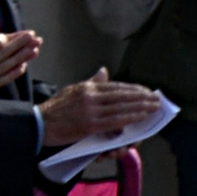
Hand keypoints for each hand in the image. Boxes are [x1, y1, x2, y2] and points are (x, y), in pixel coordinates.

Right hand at [0, 28, 42, 97]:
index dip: (6, 39)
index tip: (15, 35)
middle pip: (4, 53)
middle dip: (21, 44)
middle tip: (33, 36)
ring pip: (7, 66)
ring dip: (23, 57)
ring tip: (35, 48)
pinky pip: (3, 80)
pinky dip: (14, 72)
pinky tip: (24, 65)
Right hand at [37, 71, 161, 148]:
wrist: (38, 124)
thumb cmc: (55, 109)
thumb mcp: (73, 90)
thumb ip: (91, 82)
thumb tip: (104, 71)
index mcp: (87, 87)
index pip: (116, 86)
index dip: (133, 89)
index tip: (146, 91)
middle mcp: (90, 96)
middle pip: (122, 95)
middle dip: (142, 97)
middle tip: (157, 98)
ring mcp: (91, 110)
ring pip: (122, 107)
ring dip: (141, 107)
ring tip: (154, 107)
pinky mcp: (90, 124)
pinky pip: (115, 120)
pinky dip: (130, 117)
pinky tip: (141, 116)